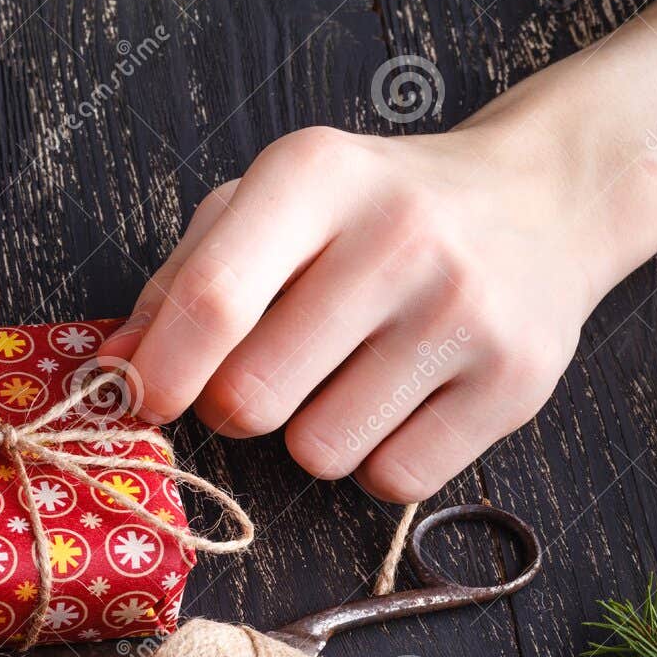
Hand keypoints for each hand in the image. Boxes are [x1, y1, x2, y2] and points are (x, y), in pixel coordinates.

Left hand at [99, 123, 607, 502]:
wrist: (543, 199)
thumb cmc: (373, 212)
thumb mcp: (271, 207)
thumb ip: (179, 284)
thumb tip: (113, 372)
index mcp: (315, 175)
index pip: (212, 300)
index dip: (161, 374)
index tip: (142, 403)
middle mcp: (398, 236)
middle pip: (252, 398)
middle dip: (235, 407)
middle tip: (267, 373)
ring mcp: (465, 312)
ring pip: (319, 453)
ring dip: (311, 435)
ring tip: (351, 374)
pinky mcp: (517, 382)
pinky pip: (393, 481)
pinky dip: (379, 460)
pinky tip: (403, 399)